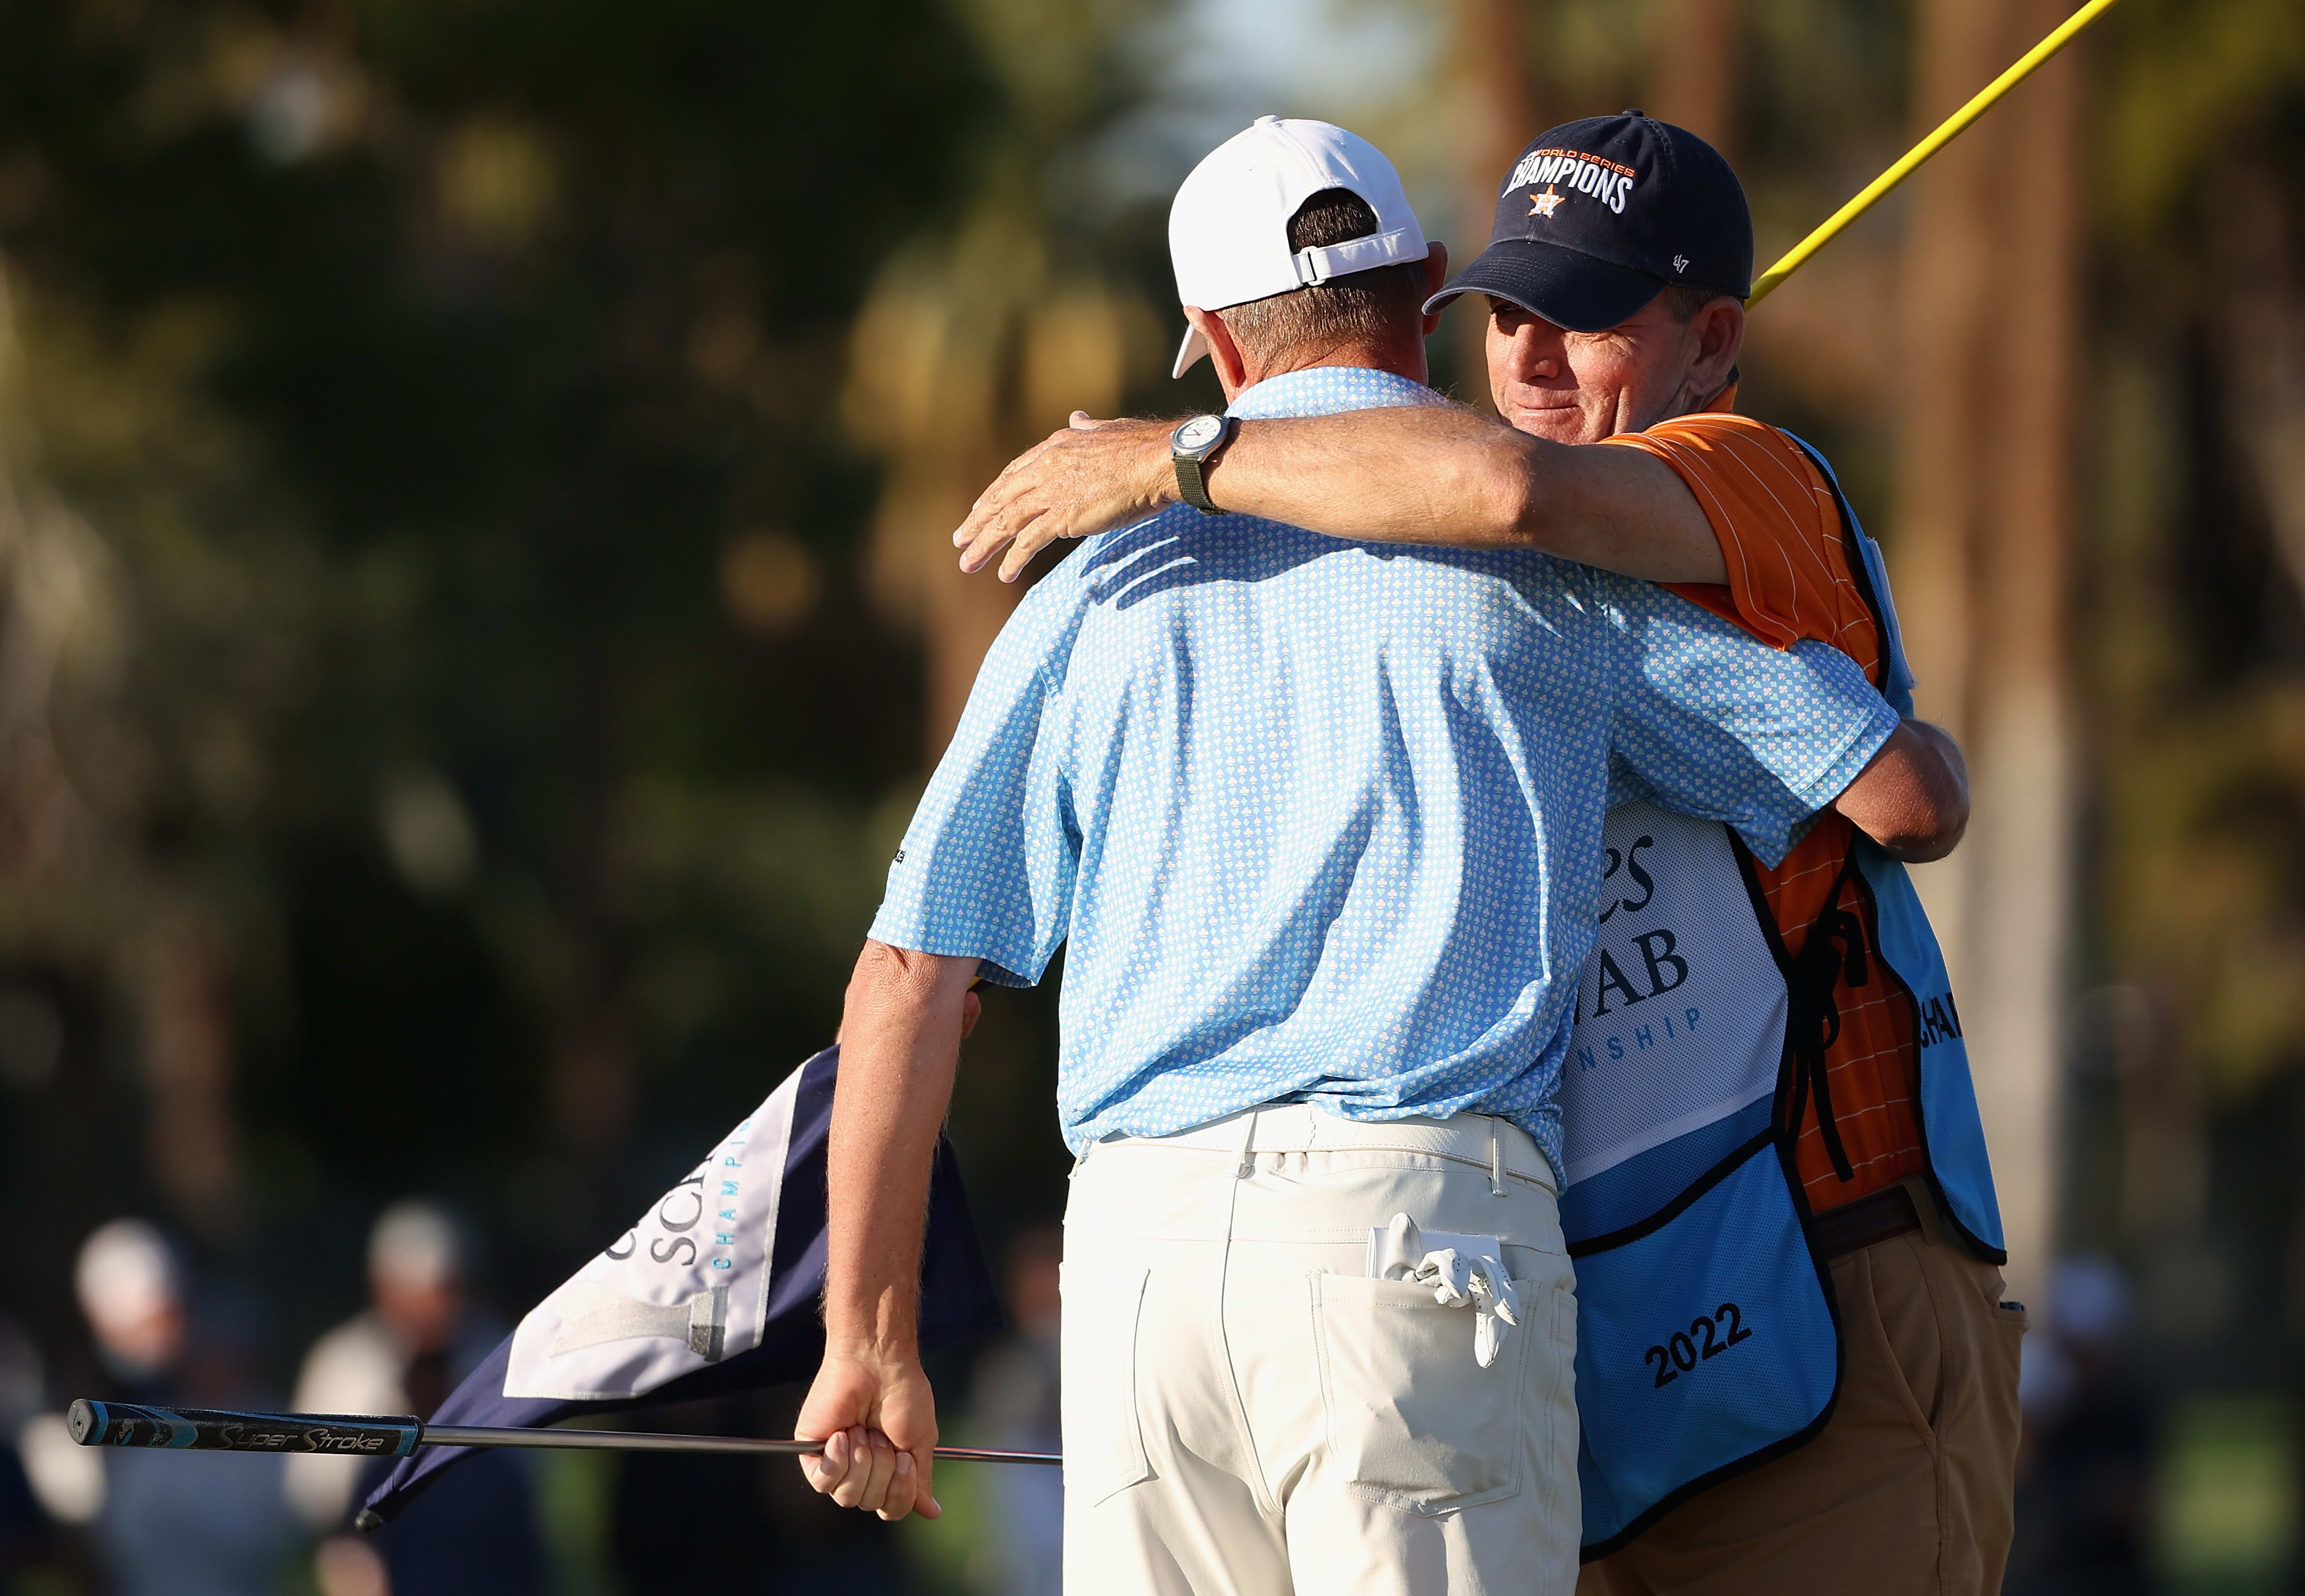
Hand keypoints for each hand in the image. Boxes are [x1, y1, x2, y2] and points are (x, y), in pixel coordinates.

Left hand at [796, 1347, 941, 1520]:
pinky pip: (823, 1482)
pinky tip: (843, 1433)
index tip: (906, 1459)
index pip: (891, 1509)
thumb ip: (921, 1480)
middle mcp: (862, 1472)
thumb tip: (932, 1511)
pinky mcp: (813, 1453)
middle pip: (869, 1503)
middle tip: (882, 1434)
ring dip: (862, 1460)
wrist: (878, 1364)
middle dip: (882, 1468)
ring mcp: (836, 1463)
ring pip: (847, 1496)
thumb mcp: (920, 1441)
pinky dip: (837, 1458)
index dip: (900, 1492)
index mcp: (888, 1471)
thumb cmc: (903, 1394)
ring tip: (862, 1429)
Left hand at [954, 412, 1176, 581]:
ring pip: (1006, 521)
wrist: (1159, 460)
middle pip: (1001, 498)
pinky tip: (1003, 575)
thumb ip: (1088, 427)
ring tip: (968, 564)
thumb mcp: (1109, 428)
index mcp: (1055, 446)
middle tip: (959, 539)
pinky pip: (1028, 542)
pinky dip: (1013, 559)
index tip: (980, 508)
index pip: (1014, 473)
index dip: (995, 493)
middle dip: (977, 521)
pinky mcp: (1062, 516)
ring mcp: (1052, 492)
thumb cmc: (1143, 446)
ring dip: (984, 545)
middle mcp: (1046, 467)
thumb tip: (1077, 417)